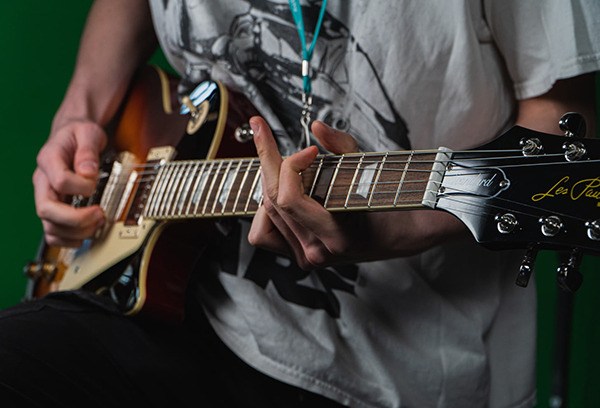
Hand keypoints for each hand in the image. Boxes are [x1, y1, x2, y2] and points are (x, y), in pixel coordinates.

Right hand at [33, 120, 107, 246]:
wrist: (73, 136)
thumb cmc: (79, 135)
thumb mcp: (88, 132)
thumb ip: (88, 150)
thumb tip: (88, 172)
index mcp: (49, 160)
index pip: (59, 181)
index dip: (81, 186)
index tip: (95, 182)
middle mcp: (43, 181)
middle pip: (46, 210)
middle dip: (75, 219)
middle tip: (100, 214)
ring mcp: (46, 197)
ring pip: (50, 227)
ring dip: (76, 231)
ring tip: (98, 222)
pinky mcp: (54, 209)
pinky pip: (53, 234)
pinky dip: (69, 240)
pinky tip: (87, 232)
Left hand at [247, 117, 466, 269]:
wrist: (399, 234)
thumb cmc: (389, 201)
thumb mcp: (369, 169)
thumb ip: (341, 146)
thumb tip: (317, 127)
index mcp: (336, 234)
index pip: (289, 198)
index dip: (291, 165)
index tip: (309, 149)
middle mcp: (317, 251)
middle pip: (273, 202)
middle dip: (269, 162)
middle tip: (266, 135)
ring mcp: (307, 256)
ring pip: (265, 217)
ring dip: (268, 184)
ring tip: (279, 166)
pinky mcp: (300, 255)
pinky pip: (265, 234)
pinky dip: (266, 211)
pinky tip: (278, 193)